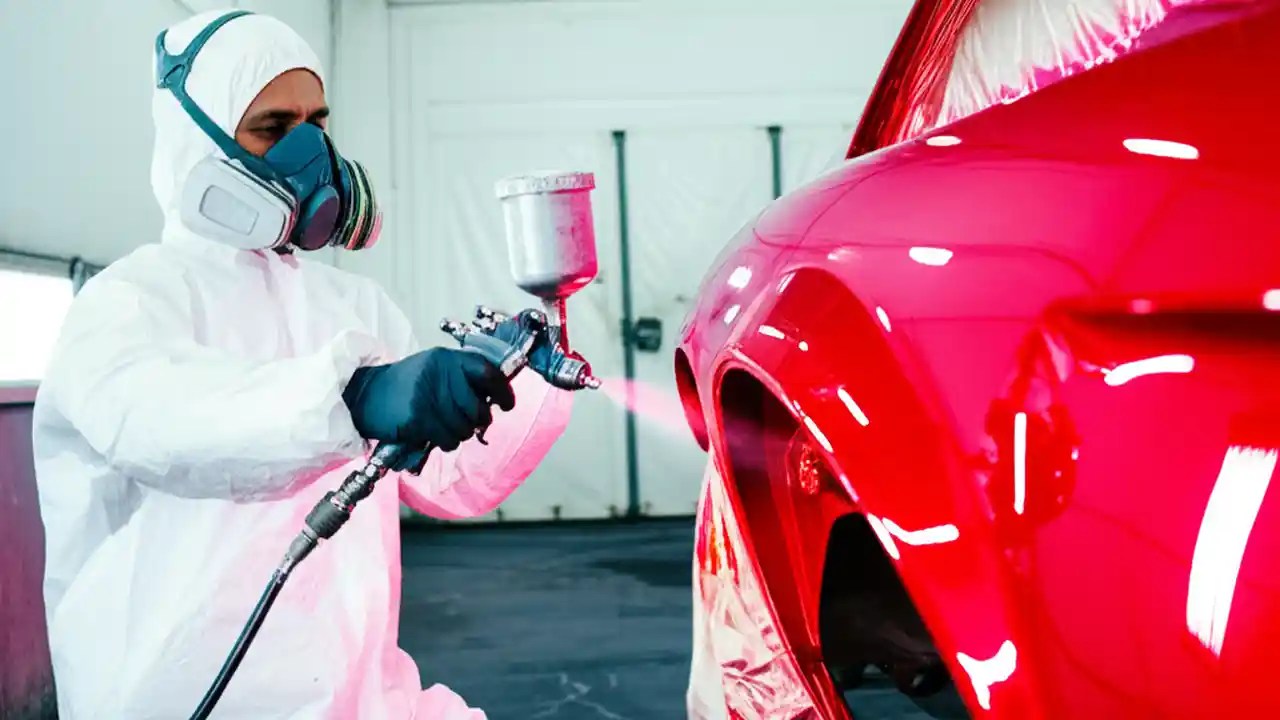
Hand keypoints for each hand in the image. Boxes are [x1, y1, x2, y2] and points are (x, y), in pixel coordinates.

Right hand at [343, 348, 515, 450]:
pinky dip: (444, 442)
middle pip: (478, 407)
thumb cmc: (404, 386)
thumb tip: (494, 399)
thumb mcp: (433, 370)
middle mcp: (439, 373)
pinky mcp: (417, 417)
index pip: (487, 372)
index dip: (502, 391)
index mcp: (446, 358)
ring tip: (445, 428)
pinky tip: (433, 435)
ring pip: (464, 427)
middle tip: (470, 423)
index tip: (507, 404)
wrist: (364, 395)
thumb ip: (461, 378)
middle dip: (478, 421)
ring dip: (459, 434)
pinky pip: (447, 439)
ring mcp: (427, 395)